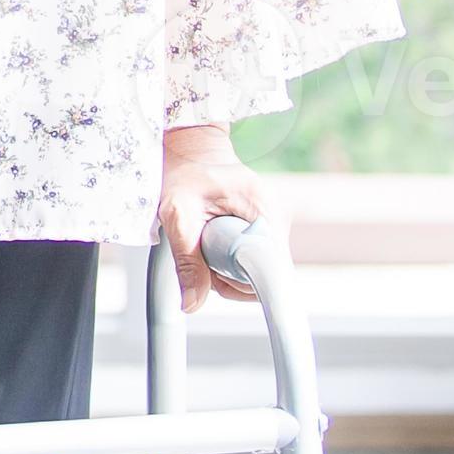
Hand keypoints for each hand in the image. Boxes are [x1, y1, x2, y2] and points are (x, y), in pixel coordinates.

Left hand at [158, 123, 278, 312]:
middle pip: (264, 273)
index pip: (272, 269)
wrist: (190, 148)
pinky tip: (212, 245)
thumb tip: (192, 304)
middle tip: (201, 256)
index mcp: (263, 210)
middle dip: (231, 277)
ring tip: (204, 245)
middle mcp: (276, 218)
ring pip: (257, 269)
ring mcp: (272, 224)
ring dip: (229, 270)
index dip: (246, 285)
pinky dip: (231, 261)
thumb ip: (187, 259)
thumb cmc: (184, 172)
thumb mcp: (177, 214)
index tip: (222, 283)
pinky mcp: (263, 229)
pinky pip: (253, 259)